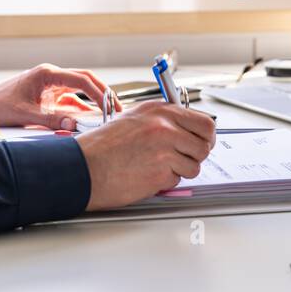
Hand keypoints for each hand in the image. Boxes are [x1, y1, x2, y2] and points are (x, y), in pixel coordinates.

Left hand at [0, 63, 120, 130]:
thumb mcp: (25, 114)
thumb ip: (50, 119)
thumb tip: (73, 124)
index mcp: (47, 74)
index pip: (81, 79)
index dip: (98, 92)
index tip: (109, 105)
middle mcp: (51, 77)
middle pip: (85, 80)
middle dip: (103, 93)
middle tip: (117, 107)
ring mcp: (51, 86)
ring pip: (80, 90)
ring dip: (94, 100)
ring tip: (109, 113)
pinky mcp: (49, 96)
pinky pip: (71, 100)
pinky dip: (82, 108)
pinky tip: (91, 117)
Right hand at [75, 101, 217, 209]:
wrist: (84, 166)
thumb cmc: (103, 146)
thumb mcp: (134, 119)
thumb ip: (163, 122)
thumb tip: (187, 130)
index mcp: (161, 110)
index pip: (205, 122)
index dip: (206, 137)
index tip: (202, 143)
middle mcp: (165, 126)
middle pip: (205, 145)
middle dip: (197, 156)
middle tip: (184, 160)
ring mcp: (165, 148)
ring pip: (194, 165)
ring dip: (179, 171)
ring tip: (156, 167)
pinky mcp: (161, 171)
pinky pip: (177, 180)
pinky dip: (165, 181)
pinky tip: (146, 174)